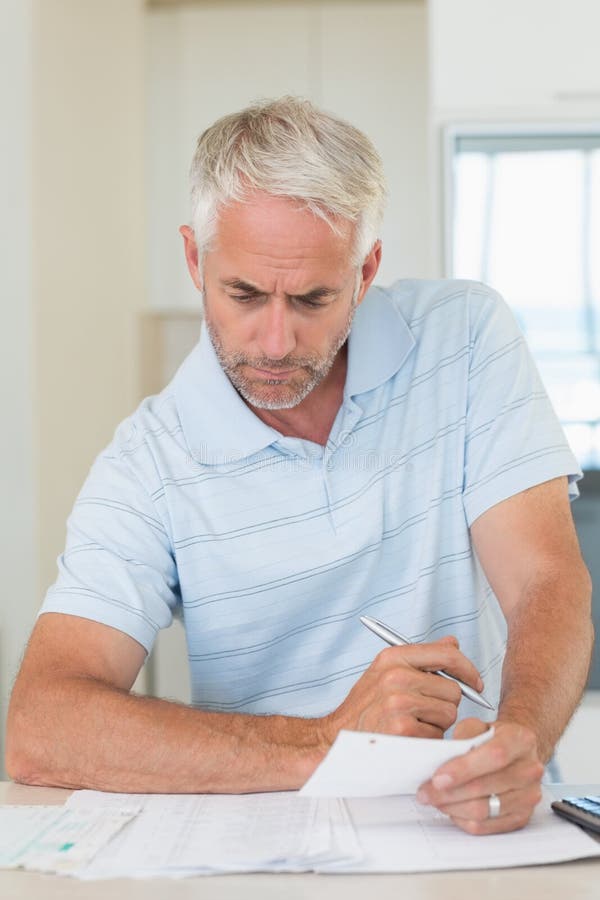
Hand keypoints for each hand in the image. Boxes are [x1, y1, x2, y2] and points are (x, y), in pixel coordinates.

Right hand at [322, 636, 483, 741]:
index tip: (475, 682)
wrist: (335, 739)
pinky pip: (438, 734)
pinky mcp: (403, 729)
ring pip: (450, 713)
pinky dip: (428, 740)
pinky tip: (409, 738)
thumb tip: (453, 642)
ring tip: (414, 724)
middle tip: (424, 712)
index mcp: (393, 657)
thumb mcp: (386, 672)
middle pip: (453, 689)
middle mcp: (396, 676)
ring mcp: (399, 702)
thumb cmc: (365, 708)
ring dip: (438, 724)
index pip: (447, 654)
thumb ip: (422, 658)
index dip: (468, 669)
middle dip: (446, 704)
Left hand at [416, 718, 544, 833]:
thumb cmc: (494, 738)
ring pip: (484, 811)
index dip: (464, 769)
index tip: (438, 778)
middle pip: (486, 787)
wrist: (517, 752)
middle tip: (425, 792)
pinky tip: (451, 809)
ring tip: (435, 800)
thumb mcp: (478, 725)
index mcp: (521, 740)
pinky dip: (463, 820)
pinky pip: (487, 826)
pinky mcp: (521, 817)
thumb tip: (441, 758)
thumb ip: (462, 736)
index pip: (494, 756)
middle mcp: (530, 769)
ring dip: (452, 807)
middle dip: (449, 793)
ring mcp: (529, 796)